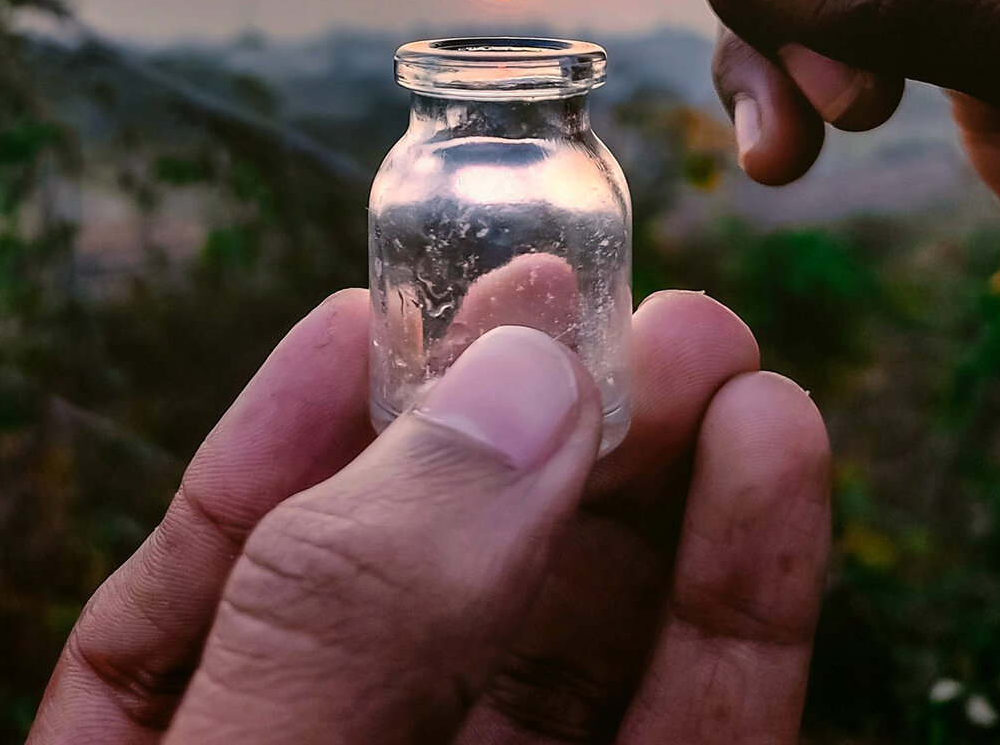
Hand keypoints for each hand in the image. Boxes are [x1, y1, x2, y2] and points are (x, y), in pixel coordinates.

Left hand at [27, 289, 828, 743]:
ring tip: (717, 344)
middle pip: (448, 568)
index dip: (299, 424)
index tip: (368, 307)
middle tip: (603, 297)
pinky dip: (751, 586)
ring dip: (664, 473)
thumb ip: (339, 619)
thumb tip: (507, 384)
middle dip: (531, 419)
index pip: (223, 567)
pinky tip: (776, 452)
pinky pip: (710, 723)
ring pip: (595, 628)